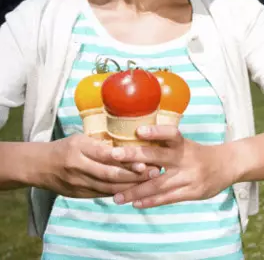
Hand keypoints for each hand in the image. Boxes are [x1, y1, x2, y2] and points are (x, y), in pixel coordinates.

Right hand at [39, 134, 155, 197]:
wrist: (39, 166)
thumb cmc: (65, 147)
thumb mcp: (81, 139)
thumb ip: (101, 144)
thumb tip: (130, 144)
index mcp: (79, 148)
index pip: (106, 154)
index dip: (126, 159)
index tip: (145, 161)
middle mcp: (78, 166)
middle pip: (110, 174)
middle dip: (134, 175)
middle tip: (154, 172)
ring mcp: (78, 183)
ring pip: (109, 187)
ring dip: (131, 186)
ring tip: (149, 182)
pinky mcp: (79, 194)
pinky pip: (103, 194)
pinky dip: (120, 192)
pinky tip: (135, 190)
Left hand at [110, 125, 236, 207]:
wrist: (228, 165)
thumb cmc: (199, 154)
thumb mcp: (186, 145)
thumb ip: (165, 146)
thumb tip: (134, 146)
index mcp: (183, 144)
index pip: (170, 134)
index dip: (156, 132)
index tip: (138, 130)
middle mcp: (185, 158)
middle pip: (158, 156)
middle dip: (134, 156)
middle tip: (113, 156)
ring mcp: (189, 176)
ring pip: (158, 184)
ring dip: (135, 191)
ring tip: (115, 197)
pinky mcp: (193, 192)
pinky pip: (168, 198)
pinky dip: (150, 201)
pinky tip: (135, 203)